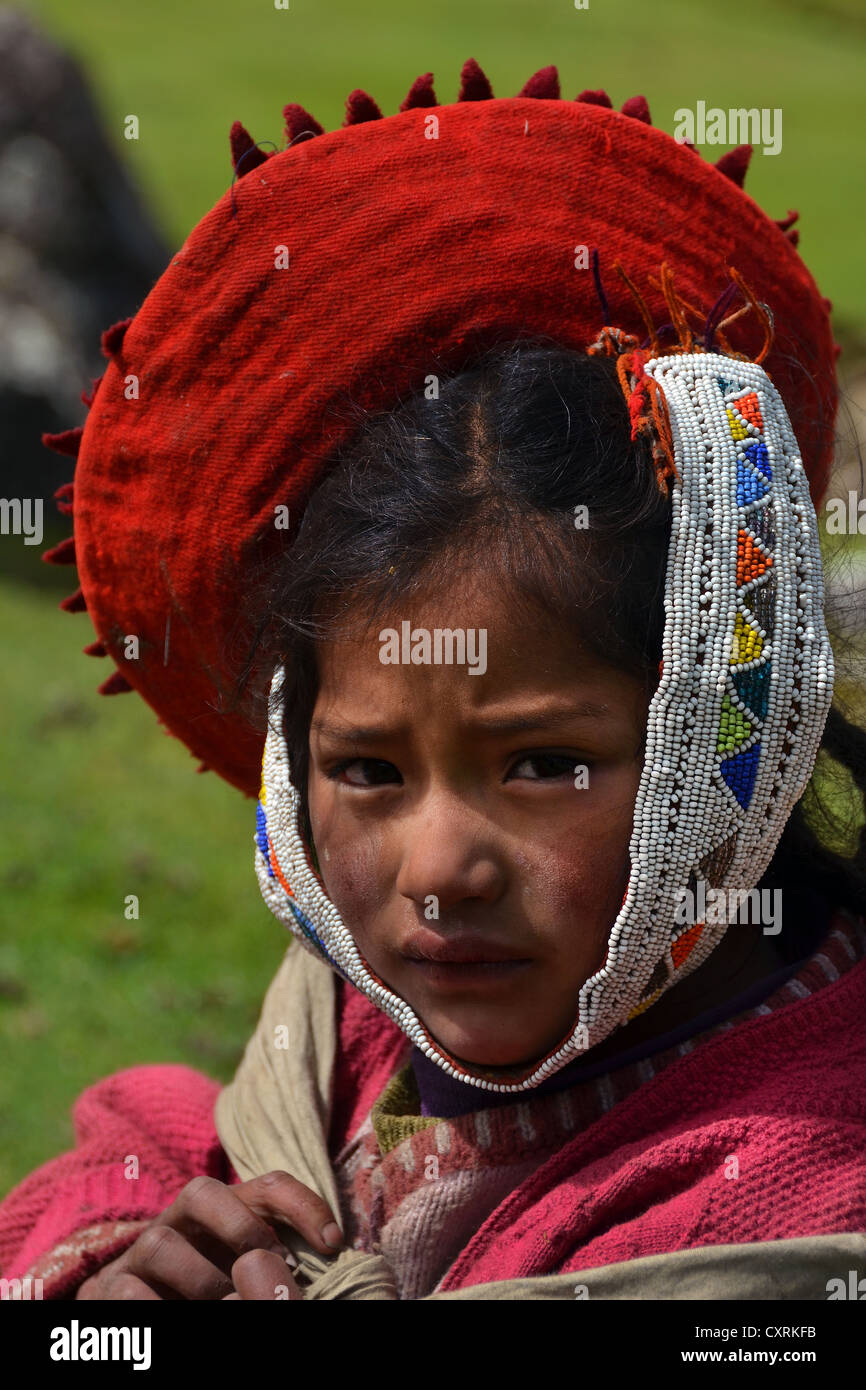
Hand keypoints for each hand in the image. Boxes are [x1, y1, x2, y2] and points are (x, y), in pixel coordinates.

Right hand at [75, 1170, 343, 1299]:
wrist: (134, 1314)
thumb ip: (276, 1267)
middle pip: (201, 1191)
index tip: (333, 1242)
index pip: (265, 1186)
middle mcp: (178, 1222)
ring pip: (158, 1242)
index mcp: (222, 1215)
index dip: (301, 1203)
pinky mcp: (108, 1289)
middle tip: (267, 1268)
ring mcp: (139, 1254)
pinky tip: (176, 1317)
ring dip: (200, 1281)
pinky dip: (154, 1307)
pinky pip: (125, 1291)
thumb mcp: (244, 1274)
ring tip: (226, 1307)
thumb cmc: (207, 1295)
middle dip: (240, 1227)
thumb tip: (324, 1264)